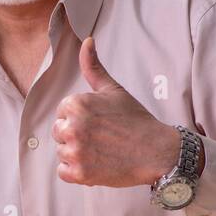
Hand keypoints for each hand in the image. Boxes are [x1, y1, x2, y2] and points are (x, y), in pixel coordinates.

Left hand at [53, 36, 180, 186]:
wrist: (157, 151)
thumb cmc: (136, 119)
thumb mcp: (114, 90)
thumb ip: (93, 66)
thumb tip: (87, 40)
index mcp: (76, 104)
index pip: (62, 112)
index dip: (80, 118)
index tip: (100, 122)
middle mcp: (72, 127)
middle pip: (58, 132)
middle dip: (76, 135)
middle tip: (102, 138)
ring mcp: (75, 151)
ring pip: (61, 152)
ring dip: (77, 154)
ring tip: (102, 151)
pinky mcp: (79, 174)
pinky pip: (63, 172)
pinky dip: (77, 172)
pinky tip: (96, 164)